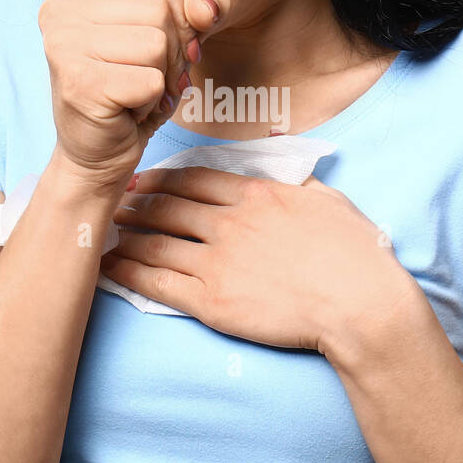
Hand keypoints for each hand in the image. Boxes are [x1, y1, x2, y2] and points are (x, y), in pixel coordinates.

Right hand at [37, 0, 229, 190]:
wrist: (97, 154)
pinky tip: (126, 110)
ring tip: (134, 93)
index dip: (178, 19)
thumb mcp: (169, 39)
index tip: (154, 50)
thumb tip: (207, 6)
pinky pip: (152, 81)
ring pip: (158, 44)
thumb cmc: (131, 91)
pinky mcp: (79, 81)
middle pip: (161, 9)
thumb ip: (194, 11)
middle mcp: (62, 7)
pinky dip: (151, 102)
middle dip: (173, 52)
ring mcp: (64, 43)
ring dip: (161, 79)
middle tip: (146, 79)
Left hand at [100, 164, 412, 353]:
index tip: (141, 181)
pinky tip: (110, 269)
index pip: (193, 179)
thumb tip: (287, 159)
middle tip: (112, 204)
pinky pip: (158, 282)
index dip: (160, 179)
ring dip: (126, 236)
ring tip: (104, 234)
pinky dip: (128, 273)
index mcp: (255, 194)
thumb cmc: (354, 254)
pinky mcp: (212, 301)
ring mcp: (217, 261)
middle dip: (134, 204)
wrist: (358, 302)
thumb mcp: (328, 201)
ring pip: (155, 242)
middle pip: (166, 207)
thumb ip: (299, 179)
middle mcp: (228, 222)